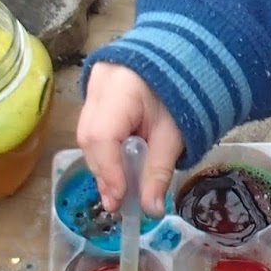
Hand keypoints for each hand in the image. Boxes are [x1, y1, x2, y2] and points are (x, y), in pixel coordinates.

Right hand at [76, 61, 184, 216]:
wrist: (182, 60)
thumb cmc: (181, 94)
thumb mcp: (174, 135)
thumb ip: (159, 171)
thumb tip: (151, 210)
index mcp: (121, 88)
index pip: (103, 135)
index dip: (109, 171)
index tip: (118, 200)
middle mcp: (98, 85)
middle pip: (90, 138)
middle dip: (104, 173)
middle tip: (118, 202)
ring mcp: (93, 86)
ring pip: (87, 134)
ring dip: (104, 164)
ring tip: (119, 189)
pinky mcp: (94, 93)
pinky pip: (93, 127)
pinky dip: (105, 150)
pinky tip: (117, 166)